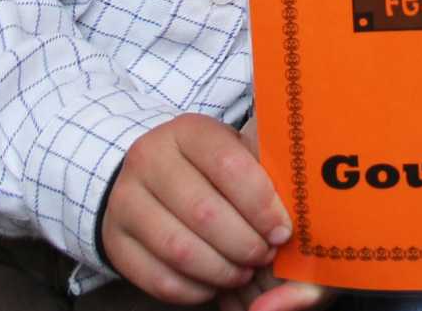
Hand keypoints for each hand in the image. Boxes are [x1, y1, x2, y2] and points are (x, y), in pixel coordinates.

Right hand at [100, 116, 318, 307]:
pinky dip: (193, 289)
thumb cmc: (209, 168)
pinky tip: (213, 284)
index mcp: (187, 131)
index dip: (262, 204)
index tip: (283, 229)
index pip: (229, 165)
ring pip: (179, 249)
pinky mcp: (114, 240)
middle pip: (204, 212)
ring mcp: (124, 201)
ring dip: (221, 270)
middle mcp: (148, 159)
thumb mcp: (235, 152)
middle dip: (244, 244)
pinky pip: (157, 278)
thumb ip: (267, 170)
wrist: (146, 176)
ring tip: (243, 271)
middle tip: (264, 256)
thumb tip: (306, 201)